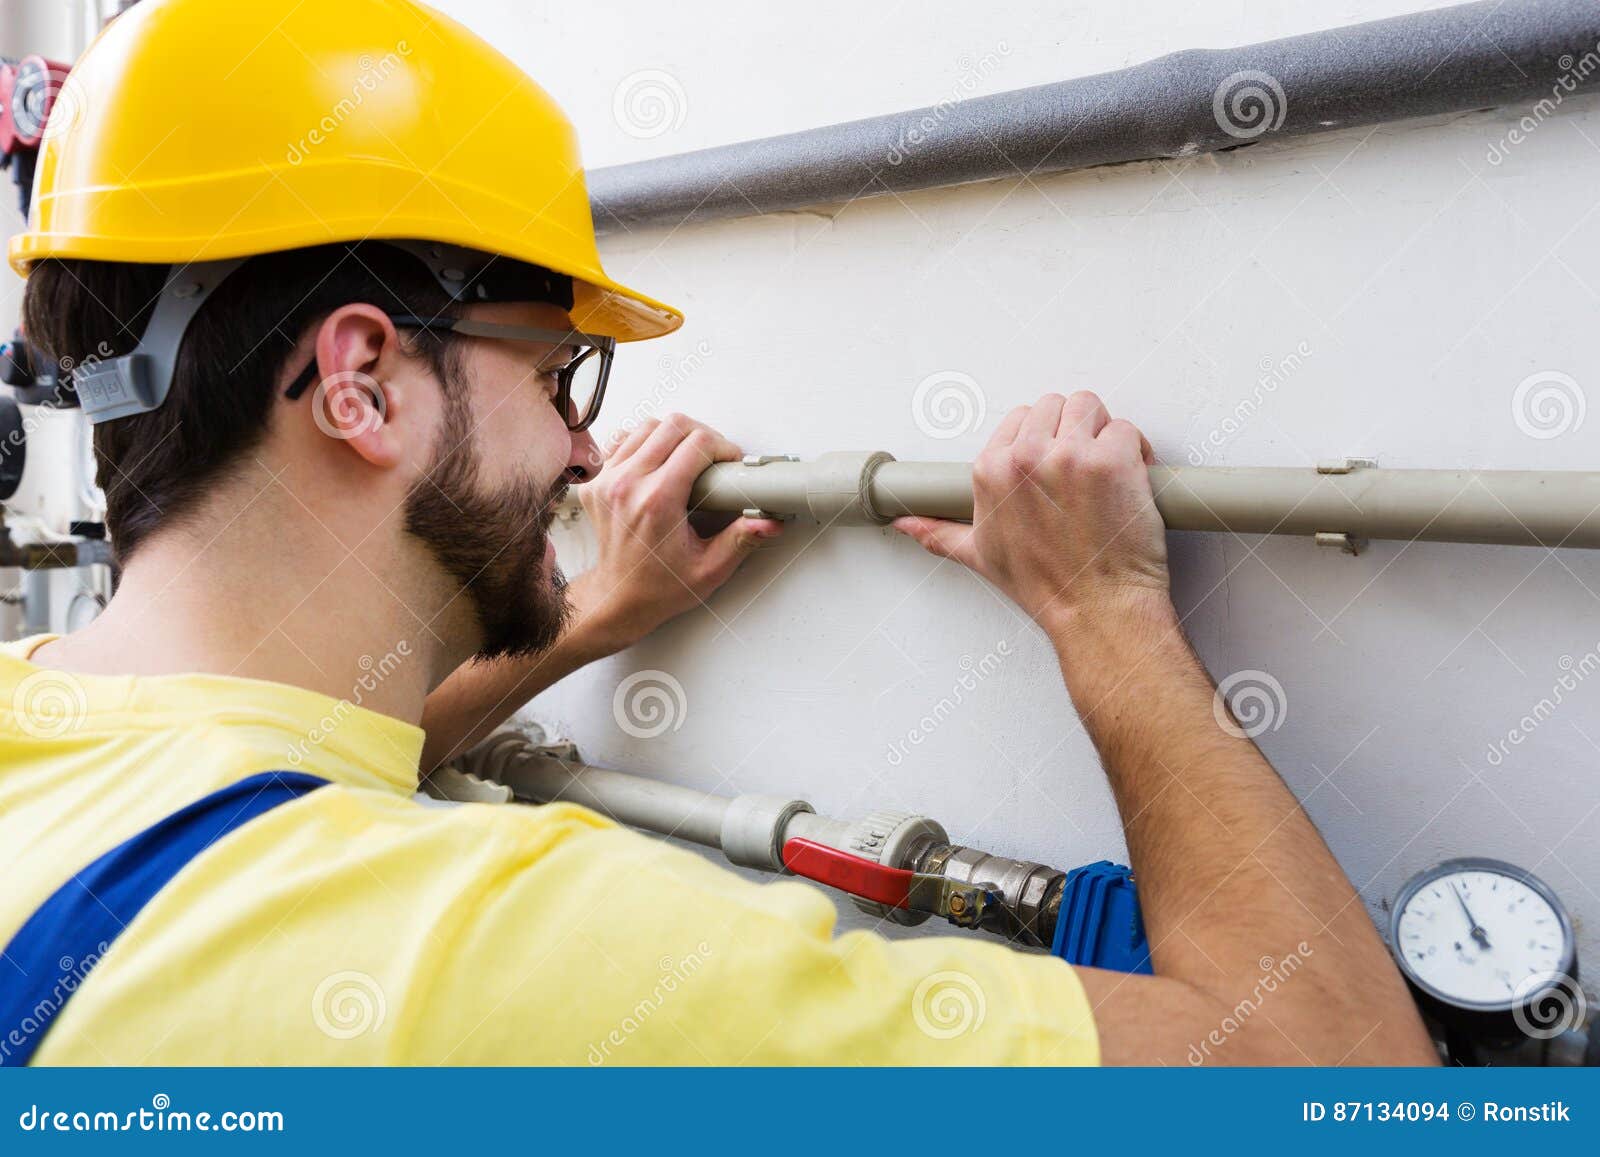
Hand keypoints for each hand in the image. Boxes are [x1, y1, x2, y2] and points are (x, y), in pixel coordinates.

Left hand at [571, 413, 782, 651]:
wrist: (619, 597)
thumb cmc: (659, 587)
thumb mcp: (710, 569)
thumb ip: (741, 540)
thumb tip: (768, 522)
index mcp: (657, 502)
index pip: (697, 444)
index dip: (723, 447)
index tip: (730, 462)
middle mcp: (628, 484)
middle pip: (672, 425)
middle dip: (703, 434)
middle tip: (715, 457)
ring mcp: (607, 480)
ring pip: (646, 425)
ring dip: (673, 435)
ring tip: (689, 457)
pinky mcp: (597, 481)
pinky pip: (622, 440)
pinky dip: (644, 441)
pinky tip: (659, 459)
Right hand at [893, 391, 1170, 629]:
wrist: (1097, 610)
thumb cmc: (1046, 587)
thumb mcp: (979, 556)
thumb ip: (938, 532)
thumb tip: (907, 524)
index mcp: (991, 471)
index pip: (1021, 418)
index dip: (1045, 440)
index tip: (1058, 468)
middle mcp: (1024, 458)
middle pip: (1056, 405)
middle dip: (1075, 430)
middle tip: (1086, 470)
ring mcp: (1069, 456)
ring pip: (1090, 406)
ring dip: (1104, 432)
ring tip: (1108, 469)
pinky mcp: (1111, 460)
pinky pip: (1125, 429)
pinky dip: (1135, 450)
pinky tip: (1131, 479)